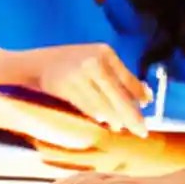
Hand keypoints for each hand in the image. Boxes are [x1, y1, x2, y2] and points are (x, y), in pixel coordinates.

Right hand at [35, 44, 150, 135]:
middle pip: (118, 95)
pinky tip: (104, 120)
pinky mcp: (66, 88)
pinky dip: (97, 116)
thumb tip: (145, 98)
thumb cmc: (73, 63)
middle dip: (131, 115)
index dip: (139, 94)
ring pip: (103, 106)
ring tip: (120, 126)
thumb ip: (119, 77)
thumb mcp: (97, 61)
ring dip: (114, 119)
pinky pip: (88, 108)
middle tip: (142, 131)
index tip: (147, 105)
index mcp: (104, 52)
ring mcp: (78, 75)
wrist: (38, 65)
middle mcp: (93, 62)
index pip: (127, 78)